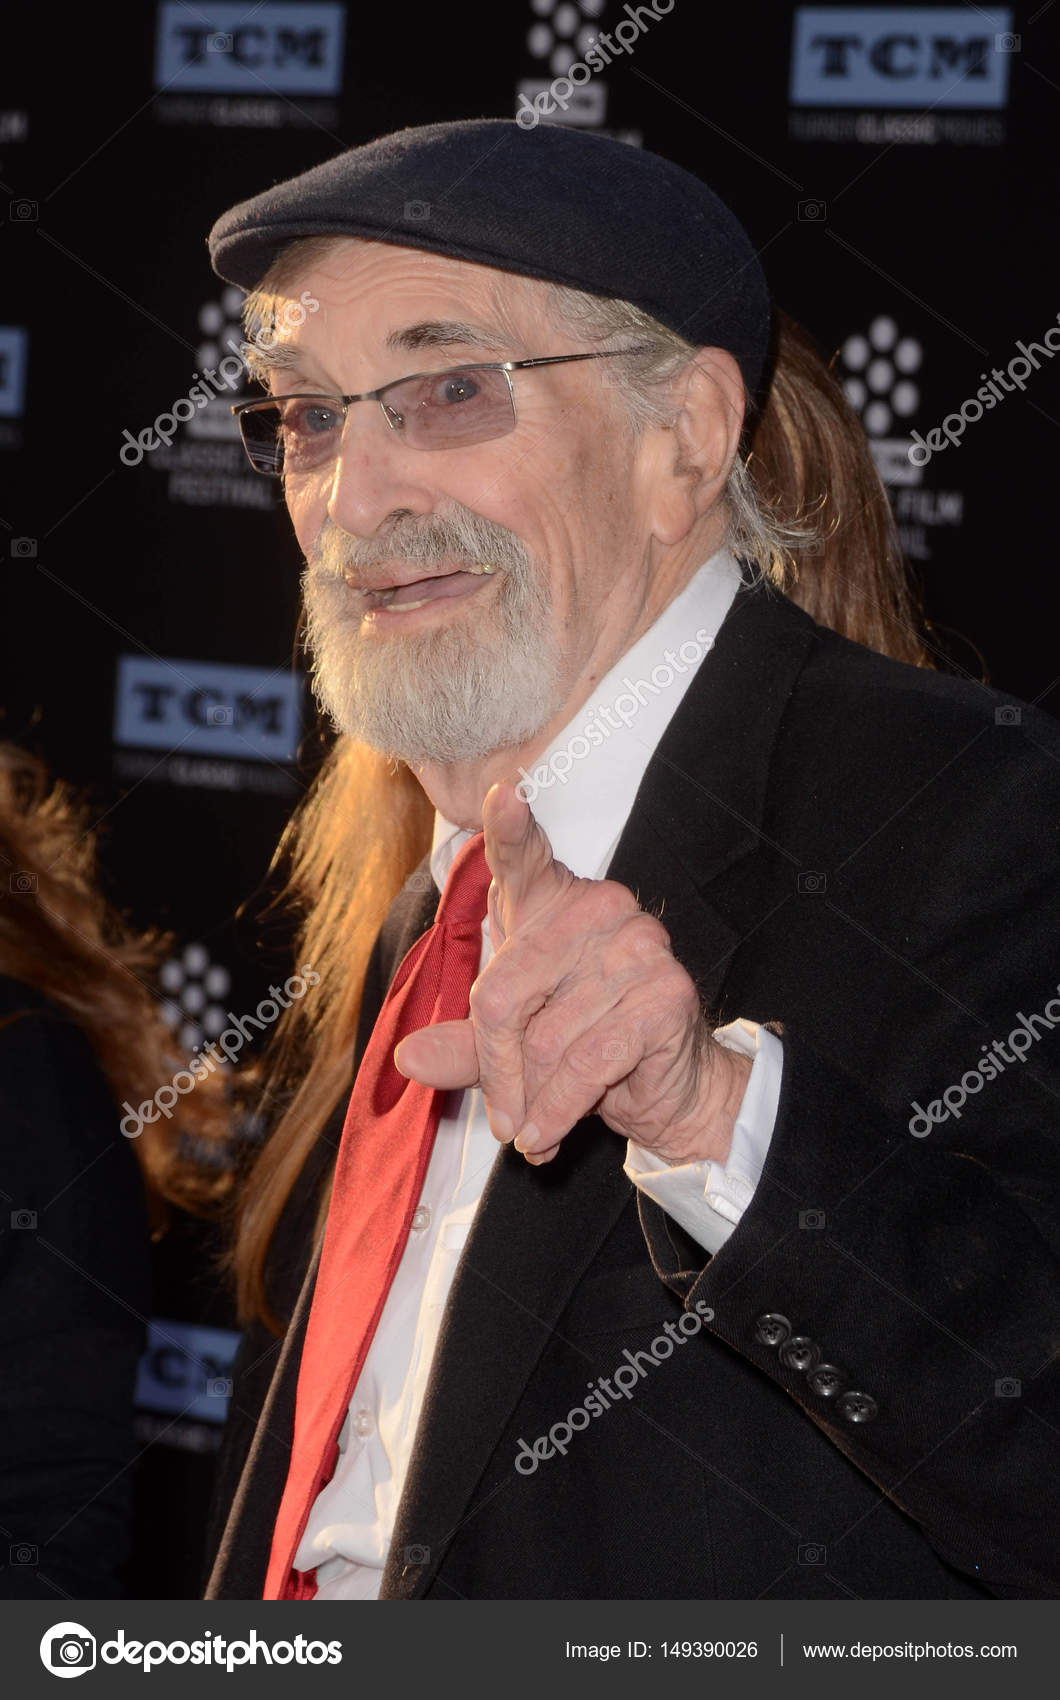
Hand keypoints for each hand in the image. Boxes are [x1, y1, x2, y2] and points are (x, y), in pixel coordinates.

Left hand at [394, 782, 750, 1165]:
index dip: (510, 827)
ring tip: (534, 1124)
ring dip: (532, 1098)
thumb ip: (464, 1046)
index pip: (523, 856)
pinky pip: (586, 1061)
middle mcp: (598, 908)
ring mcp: (638, 945)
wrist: (665, 1092)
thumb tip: (407, 1057)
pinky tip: (548, 1135)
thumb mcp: (512, 1047)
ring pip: (545, 1036)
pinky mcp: (665, 993)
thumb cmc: (582, 1049)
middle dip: (495, 1068)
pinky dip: (557, 1109)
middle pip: (503, 991)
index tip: (504, 793)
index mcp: (553, 903)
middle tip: (501, 1117)